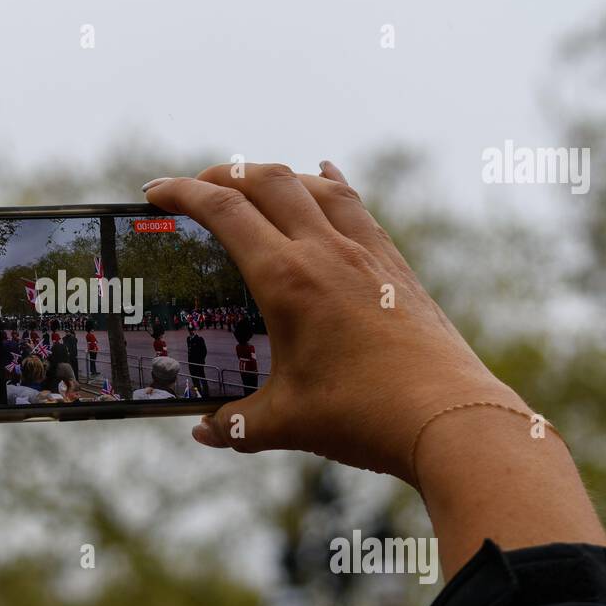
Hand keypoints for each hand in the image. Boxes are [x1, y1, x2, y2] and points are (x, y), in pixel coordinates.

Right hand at [143, 161, 523, 484]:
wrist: (451, 418)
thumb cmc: (364, 417)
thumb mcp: (285, 423)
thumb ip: (236, 424)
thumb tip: (205, 431)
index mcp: (287, 280)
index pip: (224, 212)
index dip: (183, 193)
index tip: (154, 192)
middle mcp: (325, 252)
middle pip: (266, 180)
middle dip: (222, 174)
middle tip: (195, 188)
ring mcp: (366, 253)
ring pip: (313, 186)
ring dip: (275, 175)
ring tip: (251, 185)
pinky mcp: (395, 266)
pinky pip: (357, 208)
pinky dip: (330, 187)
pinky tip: (326, 178)